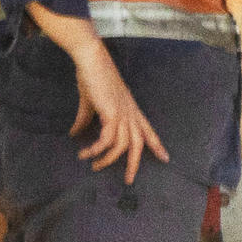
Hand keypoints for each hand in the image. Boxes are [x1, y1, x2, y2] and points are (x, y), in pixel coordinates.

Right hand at [43, 18, 165, 176]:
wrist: (91, 61)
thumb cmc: (93, 78)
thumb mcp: (90, 103)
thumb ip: (86, 119)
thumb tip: (75, 134)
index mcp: (130, 109)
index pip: (148, 130)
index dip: (156, 144)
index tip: (165, 158)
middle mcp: (130, 113)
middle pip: (140, 143)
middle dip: (135, 163)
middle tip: (128, 179)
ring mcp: (123, 113)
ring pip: (122, 145)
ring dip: (107, 159)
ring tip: (94, 165)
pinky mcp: (112, 113)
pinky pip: (107, 139)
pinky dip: (96, 149)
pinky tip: (86, 153)